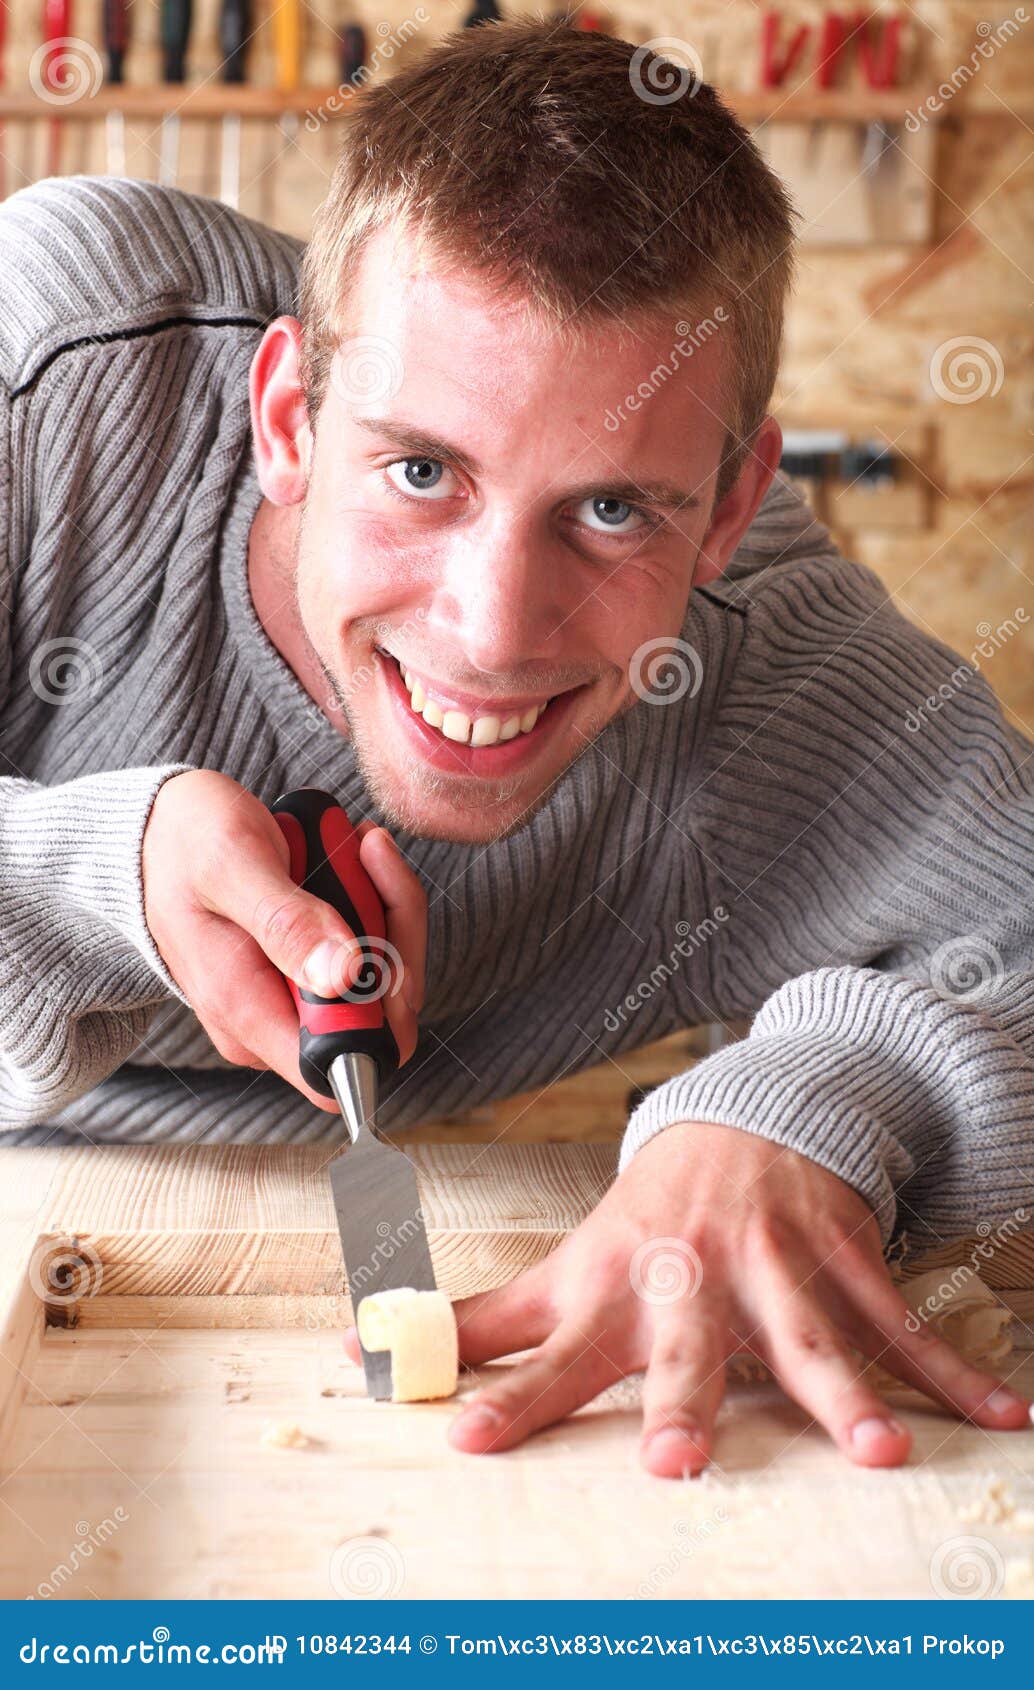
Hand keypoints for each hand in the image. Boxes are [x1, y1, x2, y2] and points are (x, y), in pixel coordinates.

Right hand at [142, 770, 425, 1107]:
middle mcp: (271, 1022)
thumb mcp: (231, 866)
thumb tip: (346, 977)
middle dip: (395, 933)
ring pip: (385, 983)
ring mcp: (290, 1000)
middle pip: (382, 1021)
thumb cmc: (185, 841)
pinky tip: (353, 856)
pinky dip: (376, 903)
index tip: (383, 927)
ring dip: (387, 907)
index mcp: (246, 1011)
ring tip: (356, 845)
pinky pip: (370, 958)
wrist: (156, 827)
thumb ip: (286, 923)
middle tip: (369, 857)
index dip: (387, 1009)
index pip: (347, 1066)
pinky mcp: (305, 976)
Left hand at [346, 1122, 1031, 1474]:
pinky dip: (952, 1371)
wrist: (740, 1125)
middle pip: (686, 1346)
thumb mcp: (562, 1265)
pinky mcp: (841, 1258)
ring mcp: (772, 1267)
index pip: (551, 1353)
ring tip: (878, 1452)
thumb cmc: (642, 1221)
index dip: (509, 1397)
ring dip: (847, 1391)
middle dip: (682, 1397)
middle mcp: (691, 1280)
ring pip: (809, 1332)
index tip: (464, 1442)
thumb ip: (476, 1323)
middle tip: (672, 1461)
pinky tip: (1003, 1417)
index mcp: (615, 1288)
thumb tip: (361, 1353)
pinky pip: (900, 1320)